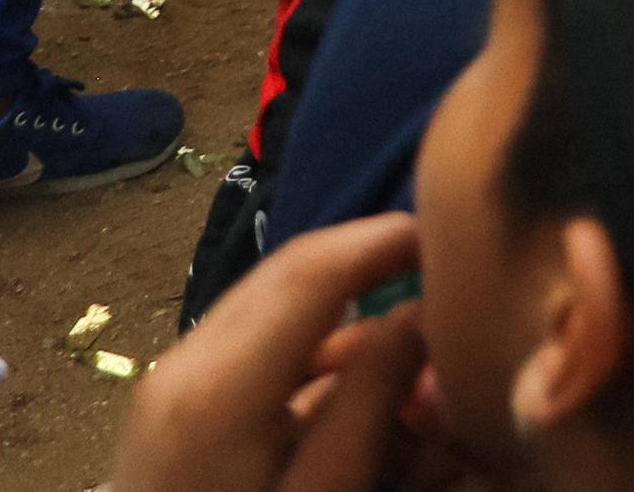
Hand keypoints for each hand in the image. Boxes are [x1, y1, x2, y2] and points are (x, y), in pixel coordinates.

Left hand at [115, 208, 424, 491]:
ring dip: (347, 298)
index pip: (316, 268)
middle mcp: (187, 361)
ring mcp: (172, 376)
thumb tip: (419, 313)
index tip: (461, 234)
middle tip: (449, 266)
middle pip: (293, 268)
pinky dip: (312, 335)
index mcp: (222, 386)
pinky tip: (355, 372)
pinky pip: (254, 336)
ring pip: (275, 298)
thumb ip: (371, 400)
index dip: (390, 236)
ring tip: (413, 332)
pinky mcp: (173, 396)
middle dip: (375, 255)